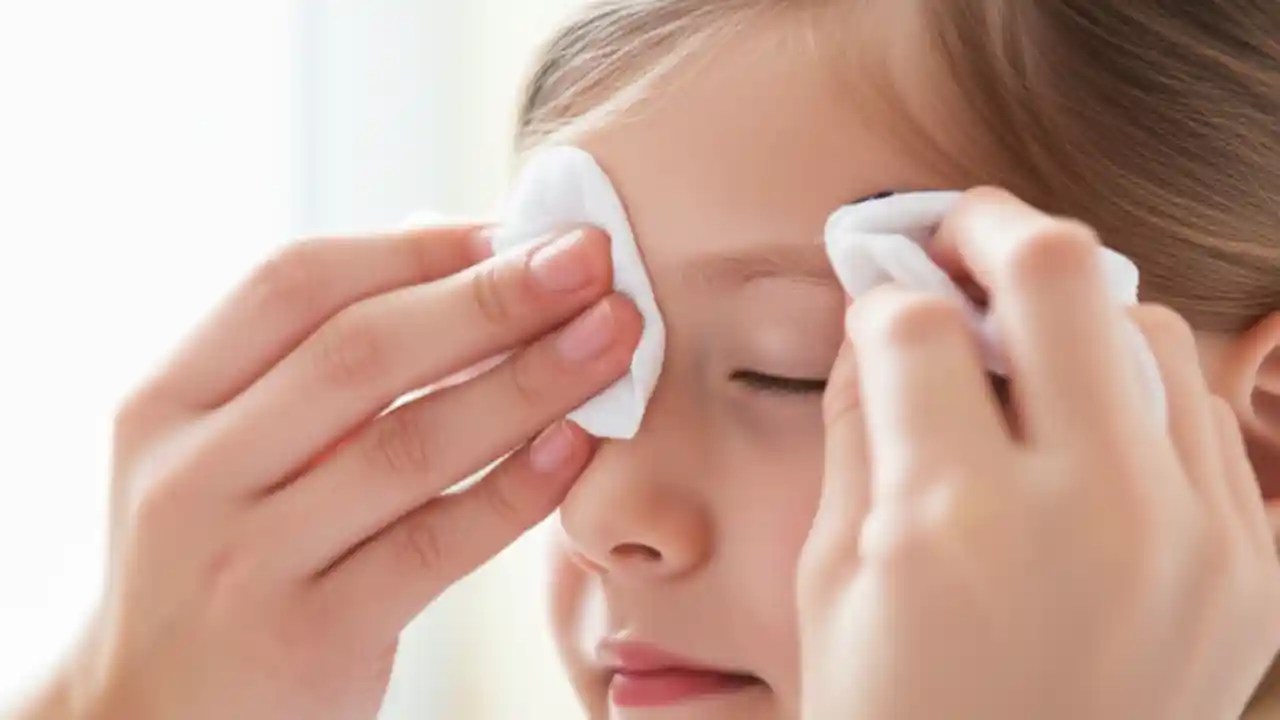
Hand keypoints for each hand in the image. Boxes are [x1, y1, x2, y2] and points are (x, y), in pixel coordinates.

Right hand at [30, 225, 640, 719]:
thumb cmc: (222, 558)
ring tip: (613, 336)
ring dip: (526, 381)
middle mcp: (194, 474)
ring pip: (407, 445)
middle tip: (590, 258)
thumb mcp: (227, 453)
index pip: (296, 284)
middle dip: (490, 298)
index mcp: (168, 402)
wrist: (159, 717)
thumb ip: (315, 358)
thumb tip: (445, 244)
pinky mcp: (310, 637)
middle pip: (360, 352)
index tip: (515, 227)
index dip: (418, 249)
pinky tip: (575, 444)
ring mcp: (245, 560)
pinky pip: (433, 546)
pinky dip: (513, 489)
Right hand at [798, 188, 1279, 719]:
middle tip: (954, 234)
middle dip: (989, 226)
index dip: (882, 291)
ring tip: (1021, 351)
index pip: (918, 323)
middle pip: (1059, 271)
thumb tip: (877, 313)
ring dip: (1070, 314)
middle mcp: (1090, 513)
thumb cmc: (894, 716)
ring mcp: (1194, 540)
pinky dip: (1134, 396)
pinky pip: (1198, 418)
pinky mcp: (1252, 567)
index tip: (876, 293)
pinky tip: (1082, 433)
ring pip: (1145, 329)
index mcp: (951, 522)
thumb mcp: (831, 577)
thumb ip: (857, 427)